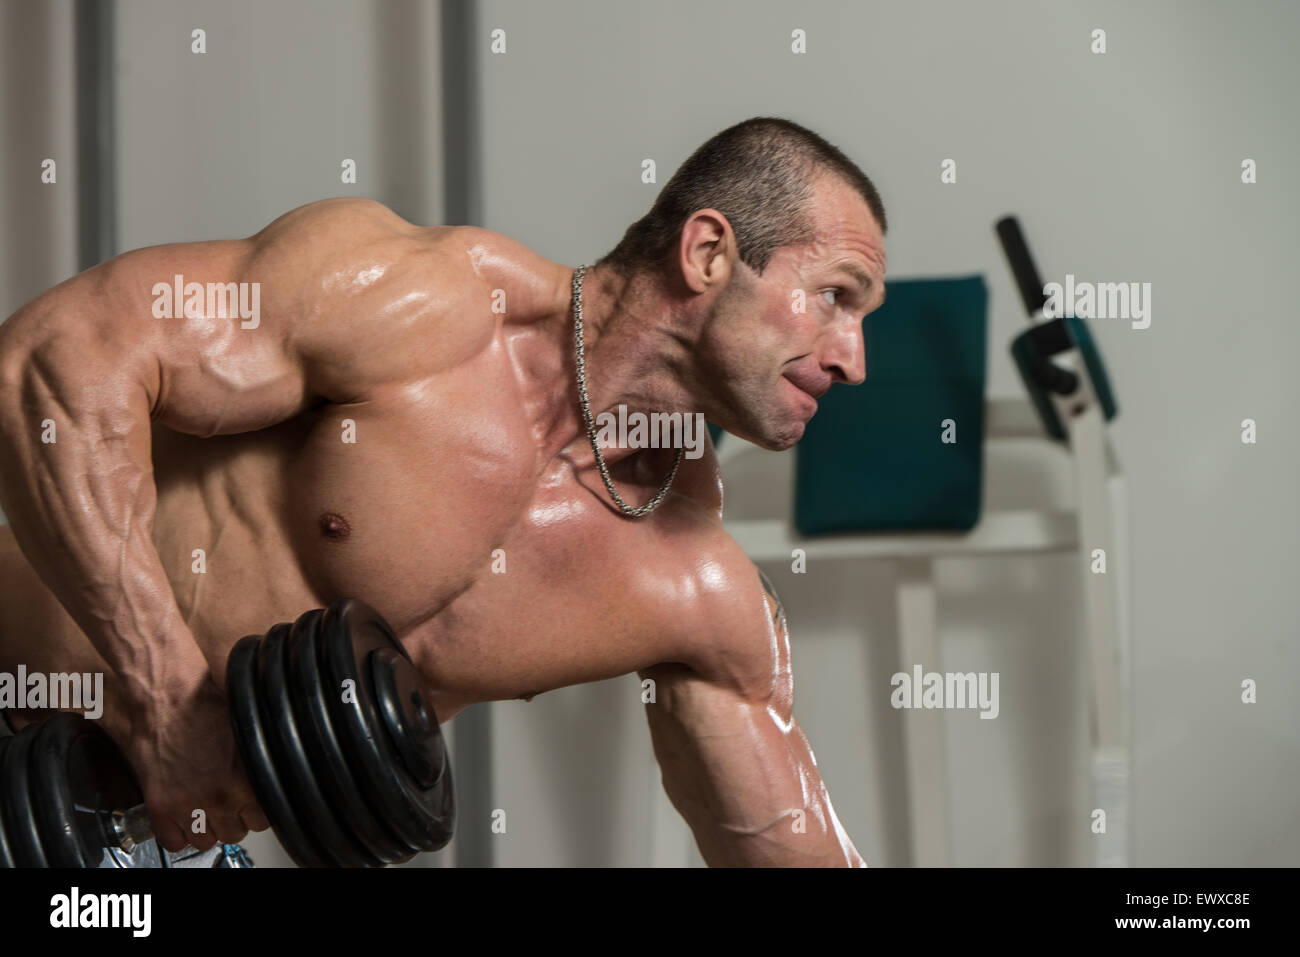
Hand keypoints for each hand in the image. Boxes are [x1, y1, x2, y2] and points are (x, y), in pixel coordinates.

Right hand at [125, 668, 269, 853]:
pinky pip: (174, 842)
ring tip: (207, 809)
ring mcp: (187, 805)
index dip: (257, 809)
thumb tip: (277, 762)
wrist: (164, 698)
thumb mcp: (246, 729)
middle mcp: (219, 798)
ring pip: (206, 841)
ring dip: (208, 828)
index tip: (252, 803)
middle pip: (236, 833)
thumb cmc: (203, 703)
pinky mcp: (160, 807)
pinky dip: (178, 834)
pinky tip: (184, 817)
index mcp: (246, 780)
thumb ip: (260, 757)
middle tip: (229, 802)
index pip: (264, 819)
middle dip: (234, 818)